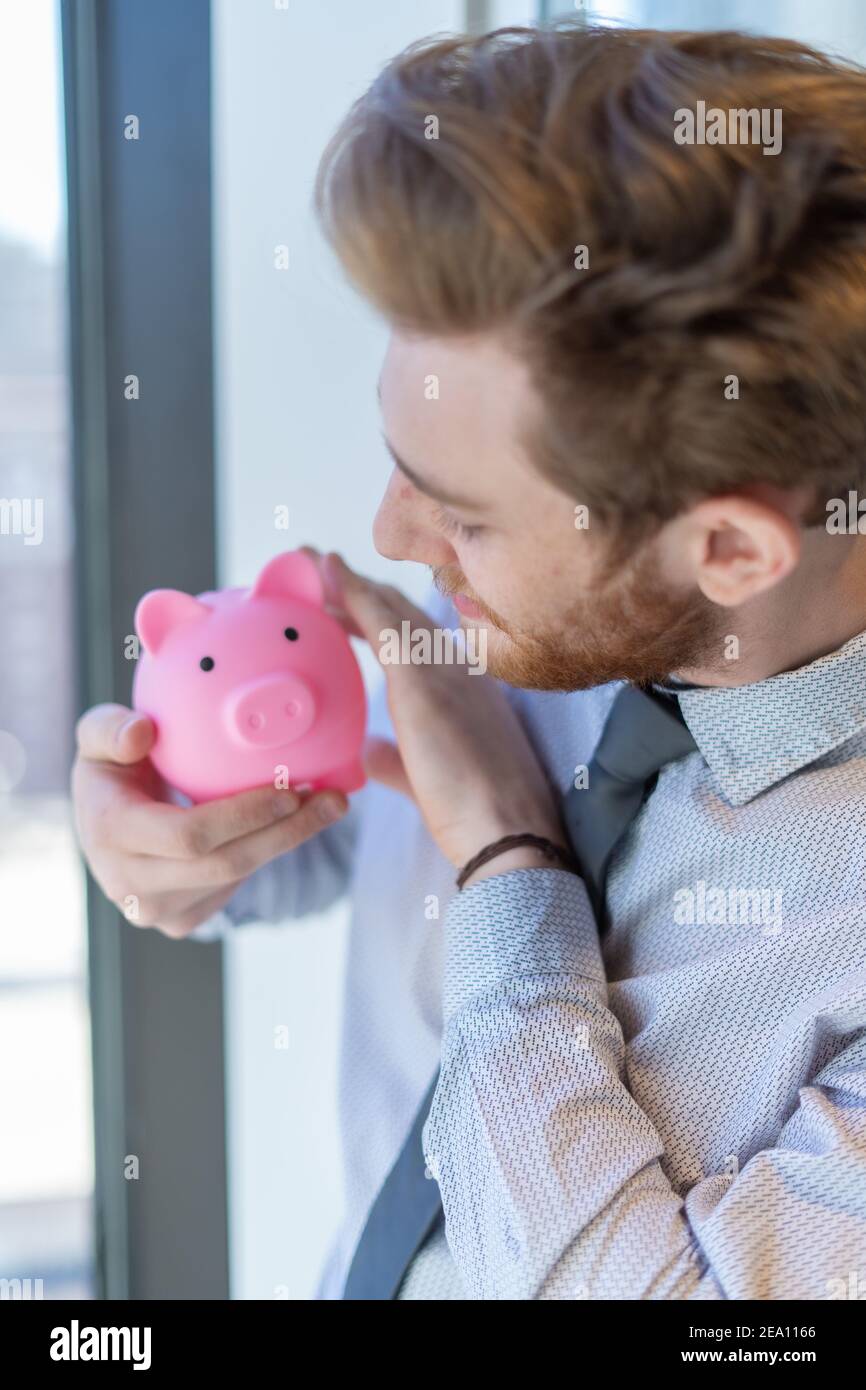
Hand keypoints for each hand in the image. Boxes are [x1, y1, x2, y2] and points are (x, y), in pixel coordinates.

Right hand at [71, 703, 347, 937]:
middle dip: (287, 833)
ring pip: (237, 879)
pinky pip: (235, 889)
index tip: (290, 791)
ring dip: (287, 842)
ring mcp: (156, 910)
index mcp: (111, 833)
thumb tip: (142, 733)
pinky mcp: (180, 921)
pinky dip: (267, 855)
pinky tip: (290, 825)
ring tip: (325, 805)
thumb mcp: (99, 736)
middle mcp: (129, 883)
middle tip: (332, 800)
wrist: (105, 824)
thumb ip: (109, 728)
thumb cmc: (113, 768)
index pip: (189, 835)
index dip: (245, 815)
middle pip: (226, 864)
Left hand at [319, 552, 568, 873]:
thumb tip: (368, 750)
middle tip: (315, 571)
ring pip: (389, 607)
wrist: (507, 834)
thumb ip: (395, 759)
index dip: (378, 614)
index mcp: (464, 690)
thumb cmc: (474, 817)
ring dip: (347, 583)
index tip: (342, 603)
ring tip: (309, 562)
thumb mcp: (425, 779)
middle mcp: (457, 667)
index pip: (416, 638)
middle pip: (401, 613)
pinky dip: (351, 590)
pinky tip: (326, 570)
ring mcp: (443, 668)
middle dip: (359, 590)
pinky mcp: (422, 678)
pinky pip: (380, 620)